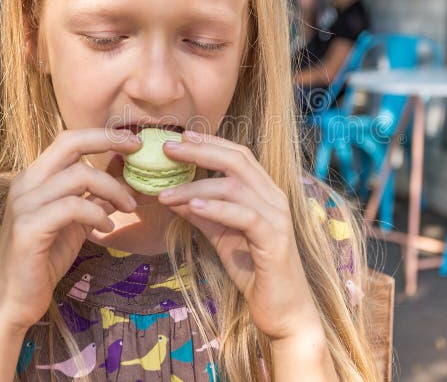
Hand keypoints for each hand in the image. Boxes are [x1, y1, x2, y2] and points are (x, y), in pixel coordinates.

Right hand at [0, 128, 141, 331]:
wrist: (11, 301)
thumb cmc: (42, 261)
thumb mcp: (74, 224)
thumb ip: (92, 201)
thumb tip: (120, 183)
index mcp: (34, 179)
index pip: (68, 140)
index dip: (102, 135)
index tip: (133, 141)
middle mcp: (25, 184)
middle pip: (69, 143)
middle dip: (108, 140)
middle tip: (138, 150)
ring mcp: (24, 204)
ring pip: (79, 175)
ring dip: (113, 189)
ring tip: (129, 207)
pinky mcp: (29, 228)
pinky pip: (73, 207)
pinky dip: (98, 214)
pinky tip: (107, 228)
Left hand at [158, 131, 323, 340]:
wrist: (281, 308)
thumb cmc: (253, 269)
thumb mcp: (220, 235)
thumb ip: (201, 213)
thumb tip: (171, 194)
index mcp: (265, 192)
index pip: (239, 155)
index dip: (210, 142)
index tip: (180, 137)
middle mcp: (275, 198)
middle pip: (238, 160)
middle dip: (201, 151)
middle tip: (168, 149)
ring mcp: (277, 217)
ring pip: (236, 187)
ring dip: (195, 187)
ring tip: (165, 193)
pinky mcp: (274, 240)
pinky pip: (244, 215)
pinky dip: (217, 208)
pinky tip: (192, 206)